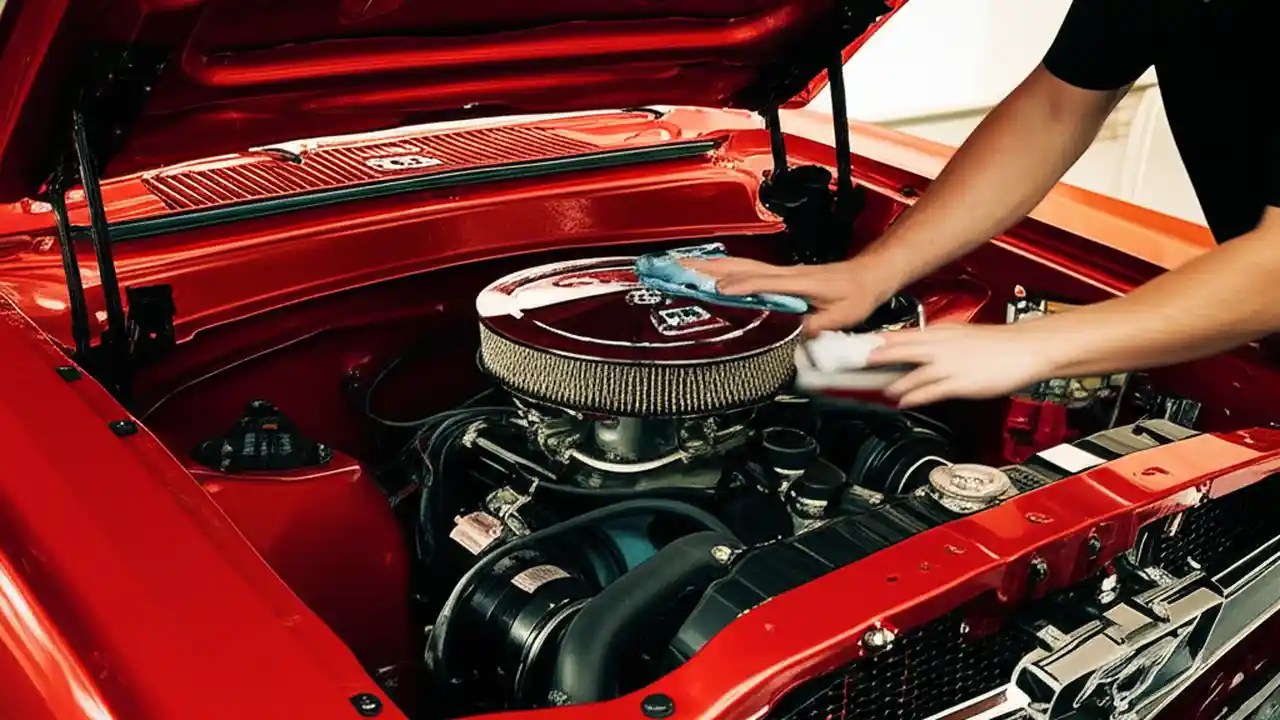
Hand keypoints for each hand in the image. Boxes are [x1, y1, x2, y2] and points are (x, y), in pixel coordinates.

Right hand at [681, 257, 890, 334]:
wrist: (868, 275)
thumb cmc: (857, 293)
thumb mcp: (841, 317)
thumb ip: (815, 329)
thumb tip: (792, 343)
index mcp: (797, 283)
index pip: (762, 281)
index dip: (740, 285)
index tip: (718, 290)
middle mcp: (784, 274)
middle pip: (739, 266)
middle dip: (708, 268)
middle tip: (678, 268)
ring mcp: (780, 272)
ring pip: (738, 264)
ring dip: (709, 265)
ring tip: (682, 266)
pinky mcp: (779, 275)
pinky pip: (745, 269)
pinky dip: (722, 268)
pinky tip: (709, 272)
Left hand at [867, 324, 1057, 407]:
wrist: (1027, 348)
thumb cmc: (997, 344)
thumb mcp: (959, 336)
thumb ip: (934, 344)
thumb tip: (914, 351)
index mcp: (938, 332)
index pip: (897, 336)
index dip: (873, 343)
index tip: (855, 347)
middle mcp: (938, 346)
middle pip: (896, 350)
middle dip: (872, 359)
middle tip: (853, 366)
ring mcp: (948, 364)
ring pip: (910, 373)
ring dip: (891, 384)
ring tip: (879, 391)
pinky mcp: (959, 382)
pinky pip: (930, 391)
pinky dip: (913, 397)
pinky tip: (903, 402)